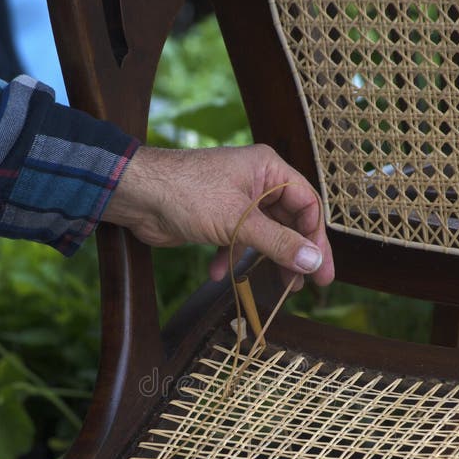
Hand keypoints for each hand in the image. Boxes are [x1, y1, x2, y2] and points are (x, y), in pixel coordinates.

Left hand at [104, 144, 333, 287]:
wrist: (136, 194)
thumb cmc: (188, 194)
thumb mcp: (239, 221)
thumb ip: (278, 243)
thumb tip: (312, 262)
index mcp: (268, 170)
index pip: (307, 203)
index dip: (316, 238)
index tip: (321, 271)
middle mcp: (256, 182)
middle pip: (289, 221)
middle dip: (296, 253)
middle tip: (307, 285)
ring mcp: (236, 200)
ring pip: (264, 234)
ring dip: (268, 260)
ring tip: (279, 288)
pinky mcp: (216, 218)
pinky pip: (236, 240)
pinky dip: (232, 258)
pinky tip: (220, 275)